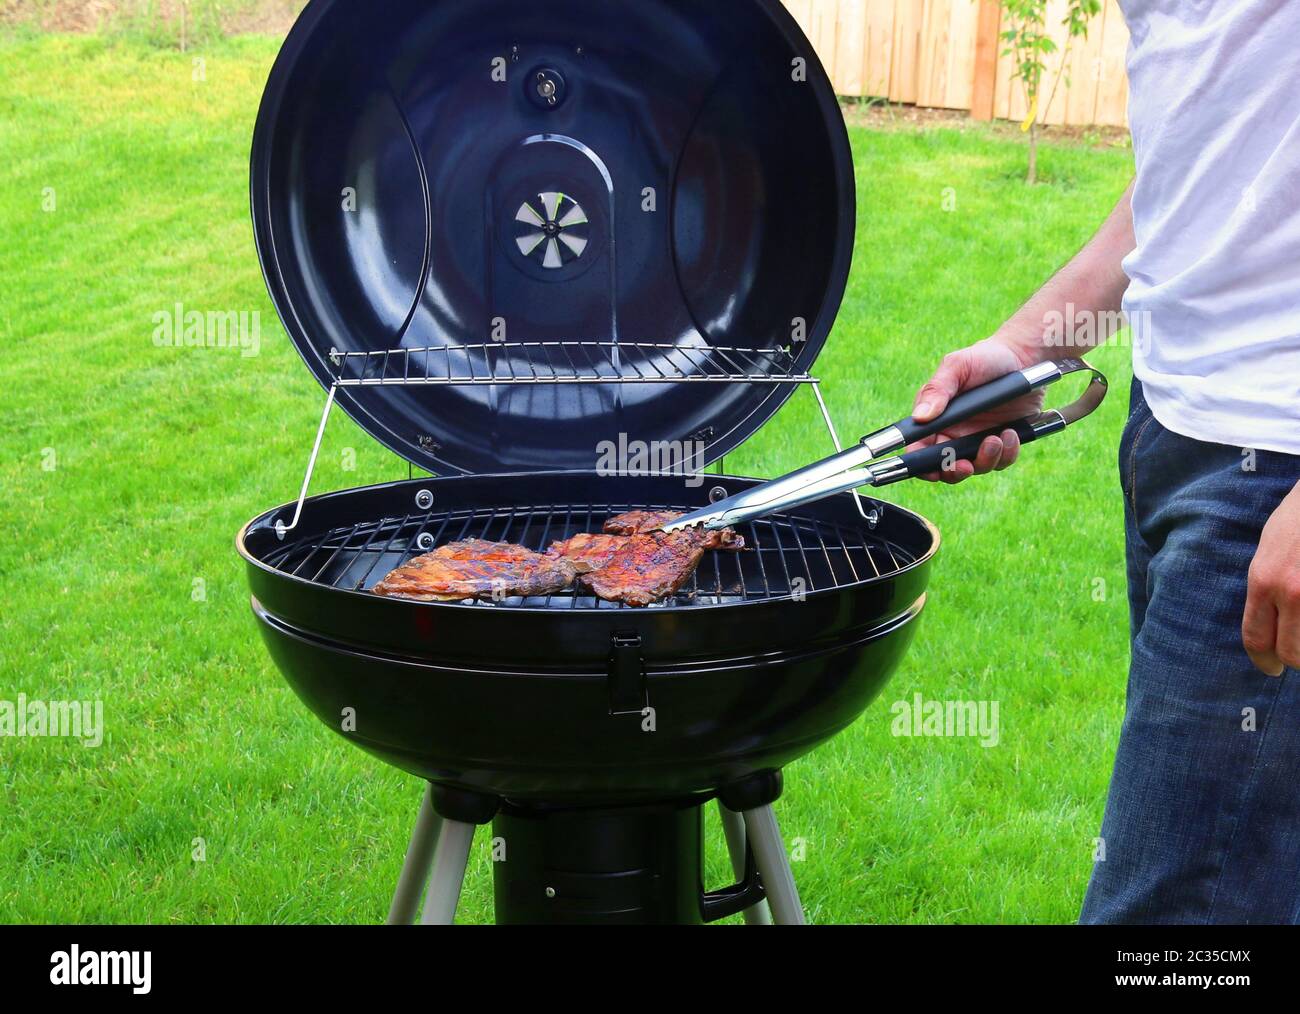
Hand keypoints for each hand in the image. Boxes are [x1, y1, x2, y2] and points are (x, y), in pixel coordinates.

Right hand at [910, 337, 1046, 482]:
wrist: (1024, 356)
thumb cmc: (985, 357)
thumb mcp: (958, 366)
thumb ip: (937, 390)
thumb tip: (920, 417)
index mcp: (937, 419)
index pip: (919, 448)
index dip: (920, 464)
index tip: (931, 469)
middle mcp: (955, 433)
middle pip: (945, 467)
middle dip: (953, 471)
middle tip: (965, 465)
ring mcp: (979, 439)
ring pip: (975, 467)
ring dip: (984, 460)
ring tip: (995, 439)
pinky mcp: (1003, 442)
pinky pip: (1002, 461)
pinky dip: (1006, 454)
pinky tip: (1010, 434)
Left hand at [1242, 483, 1299, 675]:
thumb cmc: (1299, 517)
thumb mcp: (1269, 549)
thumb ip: (1267, 587)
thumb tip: (1269, 622)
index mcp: (1264, 580)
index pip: (1256, 638)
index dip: (1263, 660)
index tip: (1271, 668)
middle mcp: (1293, 591)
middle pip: (1292, 653)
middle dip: (1295, 660)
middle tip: (1296, 659)